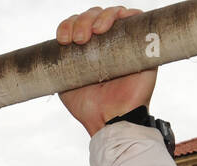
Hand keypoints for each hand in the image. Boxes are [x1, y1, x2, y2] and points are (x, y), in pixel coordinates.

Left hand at [56, 7, 156, 137]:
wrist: (109, 120)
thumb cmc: (89, 107)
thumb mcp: (64, 83)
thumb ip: (60, 64)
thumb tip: (52, 48)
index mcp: (90, 50)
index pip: (79, 24)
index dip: (69, 25)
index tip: (63, 40)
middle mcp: (109, 43)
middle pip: (95, 15)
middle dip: (82, 21)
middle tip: (79, 39)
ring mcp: (126, 43)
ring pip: (114, 13)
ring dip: (99, 17)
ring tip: (94, 32)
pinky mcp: (144, 46)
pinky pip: (137, 18)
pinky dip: (124, 14)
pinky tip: (109, 27)